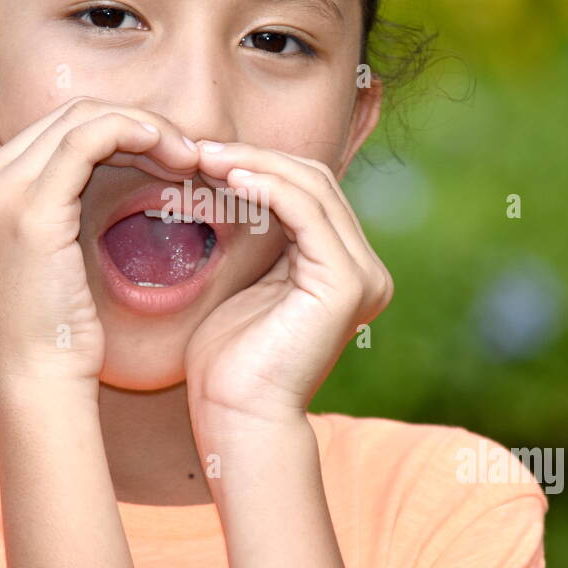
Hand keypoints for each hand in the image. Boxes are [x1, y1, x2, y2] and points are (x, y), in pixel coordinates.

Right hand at [0, 97, 197, 392]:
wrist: (41, 372)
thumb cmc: (55, 318)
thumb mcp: (40, 243)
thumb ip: (29, 187)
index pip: (57, 124)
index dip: (118, 127)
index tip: (166, 154)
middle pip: (72, 113)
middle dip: (138, 124)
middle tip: (186, 153)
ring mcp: (1, 191)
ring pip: (84, 118)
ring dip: (147, 128)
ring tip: (188, 157)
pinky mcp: (32, 208)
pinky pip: (90, 138)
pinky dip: (136, 133)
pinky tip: (171, 154)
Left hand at [184, 142, 392, 437]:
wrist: (237, 419)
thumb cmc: (229, 364)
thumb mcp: (246, 284)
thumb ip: (260, 239)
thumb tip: (240, 180)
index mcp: (345, 270)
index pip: (310, 193)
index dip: (260, 164)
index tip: (204, 154)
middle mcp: (366, 270)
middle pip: (316, 182)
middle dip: (256, 157)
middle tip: (201, 147)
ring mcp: (363, 276)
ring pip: (313, 188)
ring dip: (255, 164)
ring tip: (206, 157)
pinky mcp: (346, 283)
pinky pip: (306, 212)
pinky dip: (266, 185)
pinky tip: (228, 176)